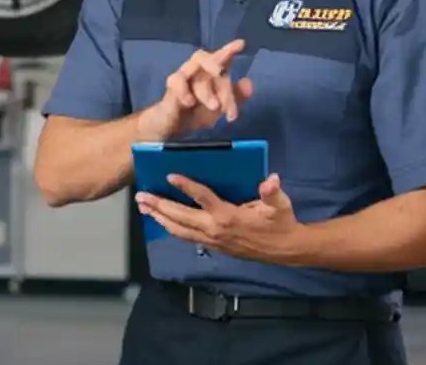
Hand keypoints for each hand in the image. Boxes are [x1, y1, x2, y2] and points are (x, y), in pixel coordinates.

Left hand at [135, 173, 303, 263]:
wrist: (284, 249)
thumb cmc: (281, 223)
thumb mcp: (280, 205)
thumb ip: (273, 192)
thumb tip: (271, 180)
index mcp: (228, 216)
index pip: (202, 198)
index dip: (186, 186)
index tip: (170, 176)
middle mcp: (215, 229)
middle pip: (181, 216)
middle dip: (159, 206)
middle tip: (141, 196)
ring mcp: (212, 240)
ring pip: (179, 230)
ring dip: (160, 218)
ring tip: (144, 208)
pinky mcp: (213, 246)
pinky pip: (186, 237)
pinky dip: (171, 228)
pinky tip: (162, 221)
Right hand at [140, 39, 253, 140]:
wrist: (173, 127)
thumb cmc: (198, 112)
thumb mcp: (221, 108)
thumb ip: (236, 97)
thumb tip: (249, 84)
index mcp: (213, 72)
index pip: (221, 56)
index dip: (230, 49)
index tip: (241, 44)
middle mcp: (199, 69)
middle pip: (211, 61)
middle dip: (222, 79)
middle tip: (227, 101)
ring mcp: (184, 75)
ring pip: (197, 73)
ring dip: (206, 92)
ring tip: (214, 107)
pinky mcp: (171, 86)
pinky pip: (177, 81)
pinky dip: (185, 91)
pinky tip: (190, 103)